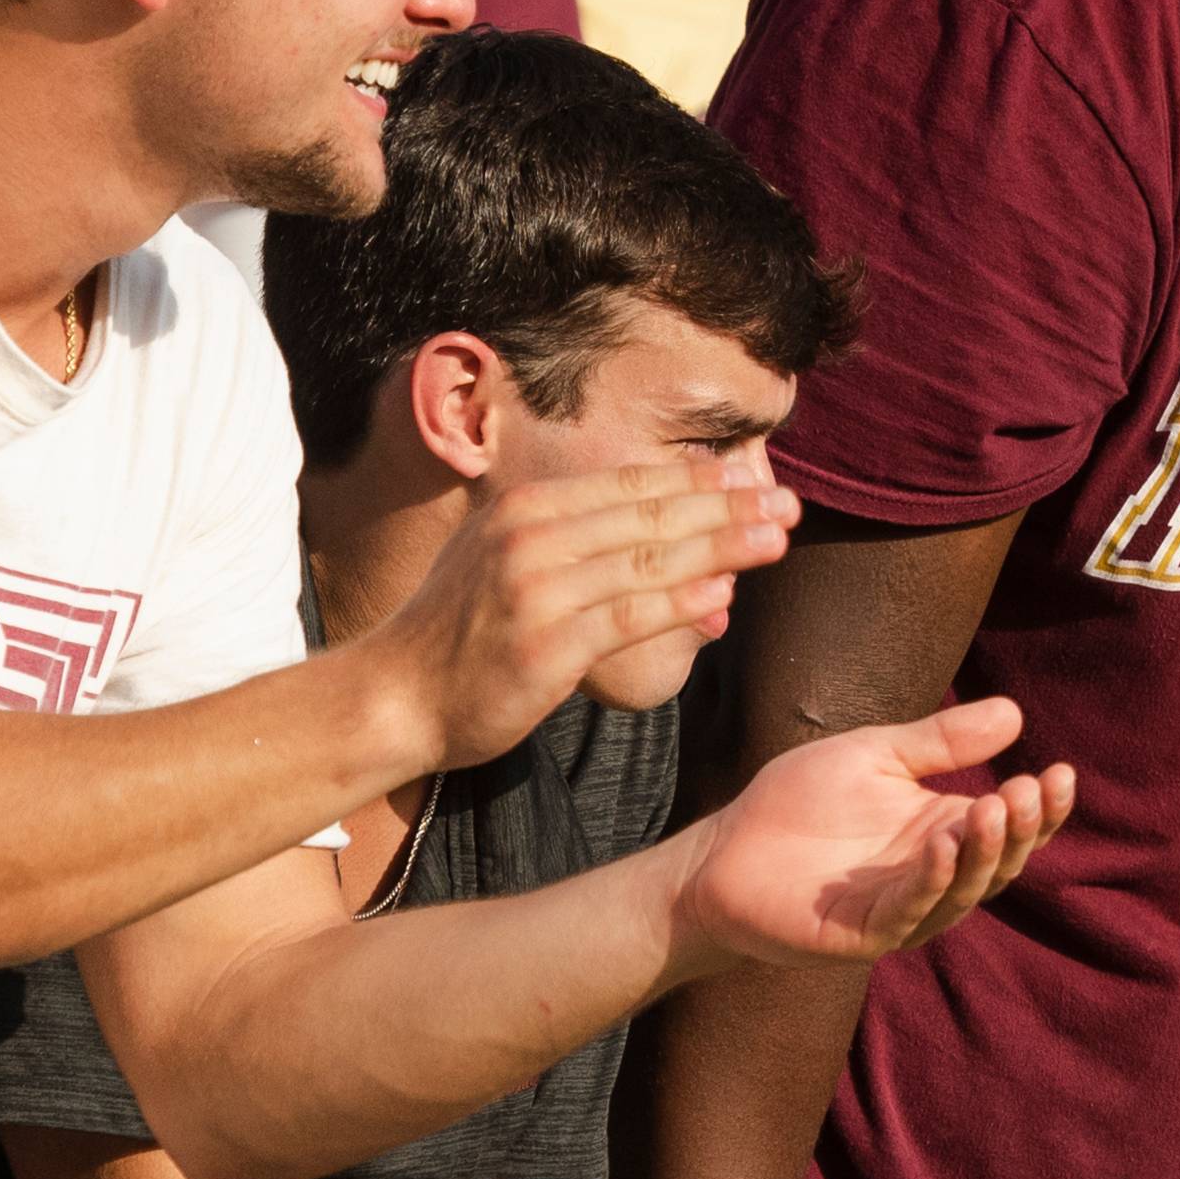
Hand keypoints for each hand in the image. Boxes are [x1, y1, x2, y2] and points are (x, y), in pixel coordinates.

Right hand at [370, 458, 797, 762]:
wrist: (393, 697)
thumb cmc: (459, 638)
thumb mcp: (509, 567)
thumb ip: (590, 560)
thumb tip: (692, 572)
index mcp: (525, 506)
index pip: (629, 485)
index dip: (698, 481)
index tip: (753, 481)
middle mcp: (530, 534)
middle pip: (649, 514)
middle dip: (726, 507)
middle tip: (786, 504)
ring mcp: (536, 588)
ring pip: (648, 559)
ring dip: (721, 547)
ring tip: (776, 539)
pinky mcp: (544, 644)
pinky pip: (627, 618)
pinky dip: (679, 605)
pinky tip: (722, 598)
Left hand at [671, 698, 1072, 970]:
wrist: (728, 847)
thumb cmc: (801, 802)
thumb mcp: (877, 755)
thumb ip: (940, 742)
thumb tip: (1015, 713)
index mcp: (944, 832)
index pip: (1009, 827)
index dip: (1041, 808)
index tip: (1061, 771)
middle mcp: (934, 877)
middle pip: (997, 861)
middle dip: (1018, 828)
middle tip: (1030, 789)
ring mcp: (903, 910)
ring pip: (962, 890)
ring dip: (981, 852)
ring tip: (993, 807)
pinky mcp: (863, 933)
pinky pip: (908, 910)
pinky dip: (931, 879)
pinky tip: (942, 843)